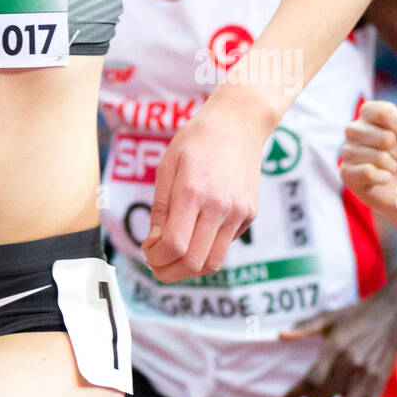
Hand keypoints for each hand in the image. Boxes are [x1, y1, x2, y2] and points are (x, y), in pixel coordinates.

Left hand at [141, 92, 262, 282]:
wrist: (237, 124)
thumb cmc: (196, 140)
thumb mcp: (167, 166)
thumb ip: (160, 207)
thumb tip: (154, 243)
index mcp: (193, 191)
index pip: (174, 245)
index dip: (156, 258)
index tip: (147, 252)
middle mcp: (219, 206)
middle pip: (194, 262)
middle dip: (169, 272)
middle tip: (156, 267)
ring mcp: (238, 213)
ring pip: (214, 262)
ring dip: (189, 270)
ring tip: (173, 261)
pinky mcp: (249, 214)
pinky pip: (225, 245)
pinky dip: (207, 250)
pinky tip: (195, 236)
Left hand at [278, 293, 396, 396]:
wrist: (389, 316)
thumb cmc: (354, 316)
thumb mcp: (328, 318)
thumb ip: (304, 328)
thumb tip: (280, 336)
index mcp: (334, 347)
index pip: (311, 379)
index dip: (295, 394)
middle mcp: (350, 364)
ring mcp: (366, 377)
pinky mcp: (379, 385)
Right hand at [340, 100, 396, 236]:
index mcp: (369, 114)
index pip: (383, 113)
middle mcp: (354, 129)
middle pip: (385, 138)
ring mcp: (347, 151)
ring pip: (379, 157)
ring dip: (393, 166)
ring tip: (391, 167)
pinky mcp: (346, 173)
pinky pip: (368, 173)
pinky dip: (384, 178)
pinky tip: (383, 178)